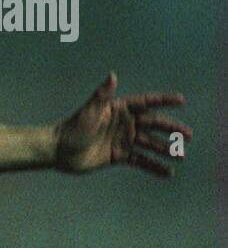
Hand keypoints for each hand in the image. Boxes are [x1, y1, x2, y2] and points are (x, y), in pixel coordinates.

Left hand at [53, 72, 190, 177]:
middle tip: (188, 136)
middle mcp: (124, 123)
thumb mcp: (89, 112)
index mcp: (119, 109)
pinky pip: (141, 160)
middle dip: (171, 129)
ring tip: (181, 155)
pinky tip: (168, 172)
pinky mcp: (119, 156)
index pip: (146, 102)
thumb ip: (102, 95)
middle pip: (153, 125)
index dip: (163, 100)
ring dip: (166, 149)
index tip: (181, 100)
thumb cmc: (72, 128)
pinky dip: (154, 166)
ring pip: (150, 144)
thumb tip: (112, 75)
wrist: (59, 151)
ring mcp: (123, 140)